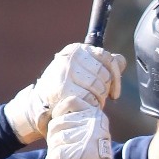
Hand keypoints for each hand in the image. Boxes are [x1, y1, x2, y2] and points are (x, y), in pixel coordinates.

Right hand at [4, 44, 126, 144]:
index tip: (114, 91)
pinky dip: (90, 107)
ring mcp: (66, 72)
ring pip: (99, 87)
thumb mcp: (82, 71)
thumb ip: (102, 65)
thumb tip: (121, 60)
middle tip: (96, 99)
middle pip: (104, 74)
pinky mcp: (64, 88)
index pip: (107, 58)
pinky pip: (90, 99)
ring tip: (87, 104)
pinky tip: (82, 108)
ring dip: (98, 101)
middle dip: (105, 91)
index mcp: (76, 49)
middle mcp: (71, 57)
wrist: (38, 104)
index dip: (115, 76)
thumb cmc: (64, 88)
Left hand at [45, 104, 128, 158]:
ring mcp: (88, 138)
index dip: (58, 113)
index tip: (58, 126)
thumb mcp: (90, 135)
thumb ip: (78, 122)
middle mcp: (94, 124)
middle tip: (58, 150)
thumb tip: (54, 115)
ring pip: (55, 139)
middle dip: (52, 138)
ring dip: (52, 152)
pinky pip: (56, 154)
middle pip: (57, 123)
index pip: (70, 102)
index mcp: (96, 116)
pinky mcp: (81, 153)